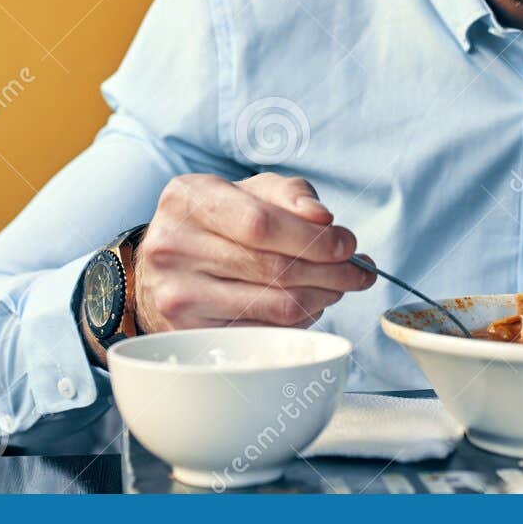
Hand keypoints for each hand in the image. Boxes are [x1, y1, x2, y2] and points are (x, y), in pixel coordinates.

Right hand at [133, 173, 374, 331]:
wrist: (163, 265)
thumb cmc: (216, 221)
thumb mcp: (248, 190)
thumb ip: (290, 194)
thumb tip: (323, 219)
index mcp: (187, 199)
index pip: (261, 224)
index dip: (314, 238)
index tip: (348, 244)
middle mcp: (173, 246)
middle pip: (273, 268)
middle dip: (331, 271)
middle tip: (358, 271)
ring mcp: (178, 294)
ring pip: (275, 305)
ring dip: (323, 297)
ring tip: (338, 286)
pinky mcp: (190, 333)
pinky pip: (266, 332)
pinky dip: (300, 319)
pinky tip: (309, 303)